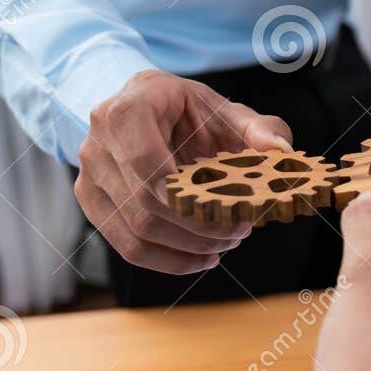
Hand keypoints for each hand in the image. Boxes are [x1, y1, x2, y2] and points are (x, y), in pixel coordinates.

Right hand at [74, 70, 291, 273]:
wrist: (148, 111)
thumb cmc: (190, 112)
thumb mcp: (225, 111)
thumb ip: (259, 129)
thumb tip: (281, 152)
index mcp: (127, 110)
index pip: (146, 162)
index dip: (183, 194)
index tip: (226, 209)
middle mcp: (98, 143)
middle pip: (145, 204)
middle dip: (200, 227)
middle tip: (241, 230)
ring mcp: (88, 175)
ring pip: (136, 232)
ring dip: (189, 247)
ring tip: (228, 241)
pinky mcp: (92, 203)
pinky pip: (128, 246)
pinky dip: (170, 261)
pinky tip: (203, 258)